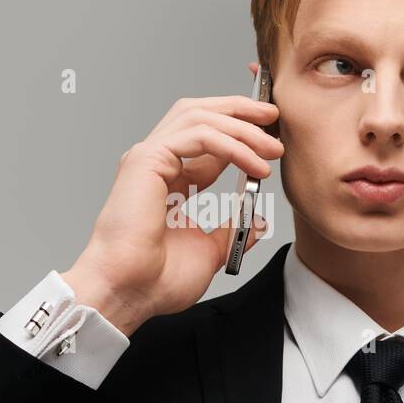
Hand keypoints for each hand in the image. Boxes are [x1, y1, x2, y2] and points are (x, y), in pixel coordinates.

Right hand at [62, 63, 281, 336]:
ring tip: (272, 146)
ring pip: (200, 117)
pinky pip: (198, 136)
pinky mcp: (147, 160)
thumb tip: (257, 221)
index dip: (240, 133)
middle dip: (239, 110)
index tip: (271, 142)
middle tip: (273, 116)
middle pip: (199, 113)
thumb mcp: (211, 250)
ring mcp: (149, 158)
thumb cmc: (156, 279)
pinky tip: (254, 162)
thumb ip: (232, 229)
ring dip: (241, 127)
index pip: (205, 137)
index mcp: (168, 180)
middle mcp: (156, 162)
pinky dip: (232, 144)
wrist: (130, 292)